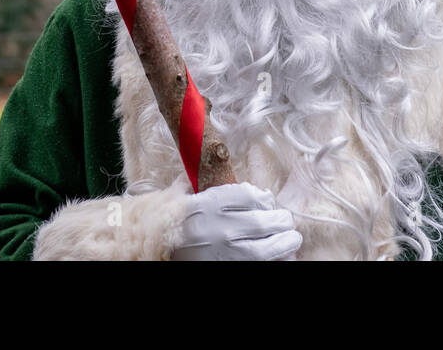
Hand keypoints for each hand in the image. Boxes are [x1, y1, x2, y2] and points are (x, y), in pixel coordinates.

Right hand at [171, 182, 301, 260]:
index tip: (268, 202)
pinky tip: (282, 258)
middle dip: (281, 221)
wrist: (151, 247)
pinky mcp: (226, 267)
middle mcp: (217, 228)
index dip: (264, 199)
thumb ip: (207, 185)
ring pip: (267, 248)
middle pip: (263, 221)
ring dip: (285, 243)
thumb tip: (232, 174)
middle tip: (286, 221)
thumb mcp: (181, 195)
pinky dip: (276, 261)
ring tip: (291, 239)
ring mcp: (223, 253)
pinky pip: (260, 265)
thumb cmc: (168, 220)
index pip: (249, 196)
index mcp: (207, 204)